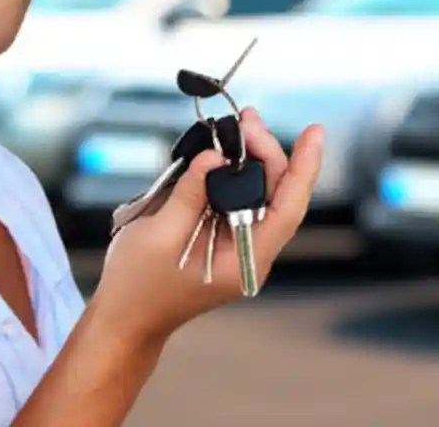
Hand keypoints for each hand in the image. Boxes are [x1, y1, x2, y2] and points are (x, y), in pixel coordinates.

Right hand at [90, 107, 323, 346]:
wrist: (124, 320)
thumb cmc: (137, 287)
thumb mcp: (157, 235)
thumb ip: (189, 194)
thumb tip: (213, 157)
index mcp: (246, 260)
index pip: (288, 208)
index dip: (304, 168)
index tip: (315, 133)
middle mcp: (252, 252)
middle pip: (276, 193)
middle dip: (266, 151)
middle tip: (247, 118)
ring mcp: (240, 245)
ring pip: (260, 193)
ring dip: (252, 157)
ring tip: (240, 125)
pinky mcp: (224, 237)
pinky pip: (239, 199)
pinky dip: (234, 172)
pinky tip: (224, 151)